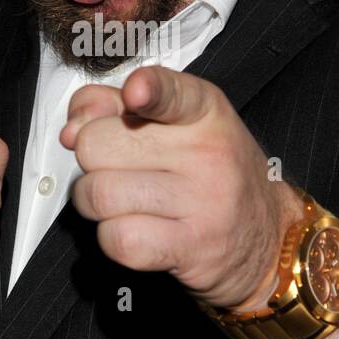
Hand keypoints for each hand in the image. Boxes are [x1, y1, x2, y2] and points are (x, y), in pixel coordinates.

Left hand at [60, 65, 302, 310]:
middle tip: (117, 169)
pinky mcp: (190, 247)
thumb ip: (116, 107)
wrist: (266, 238)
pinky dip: (112, 238)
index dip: (145, 90)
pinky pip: (116, 239)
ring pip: (98, 194)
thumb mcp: (179, 125)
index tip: (136, 93)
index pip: (167, 91)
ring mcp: (202, 201)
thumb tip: (71, 129)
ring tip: (123, 202)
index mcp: (204, 109)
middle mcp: (206, 152)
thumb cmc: (211, 175)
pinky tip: (136, 231)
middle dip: (92, 161)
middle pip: (97, 144)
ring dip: (95, 203)